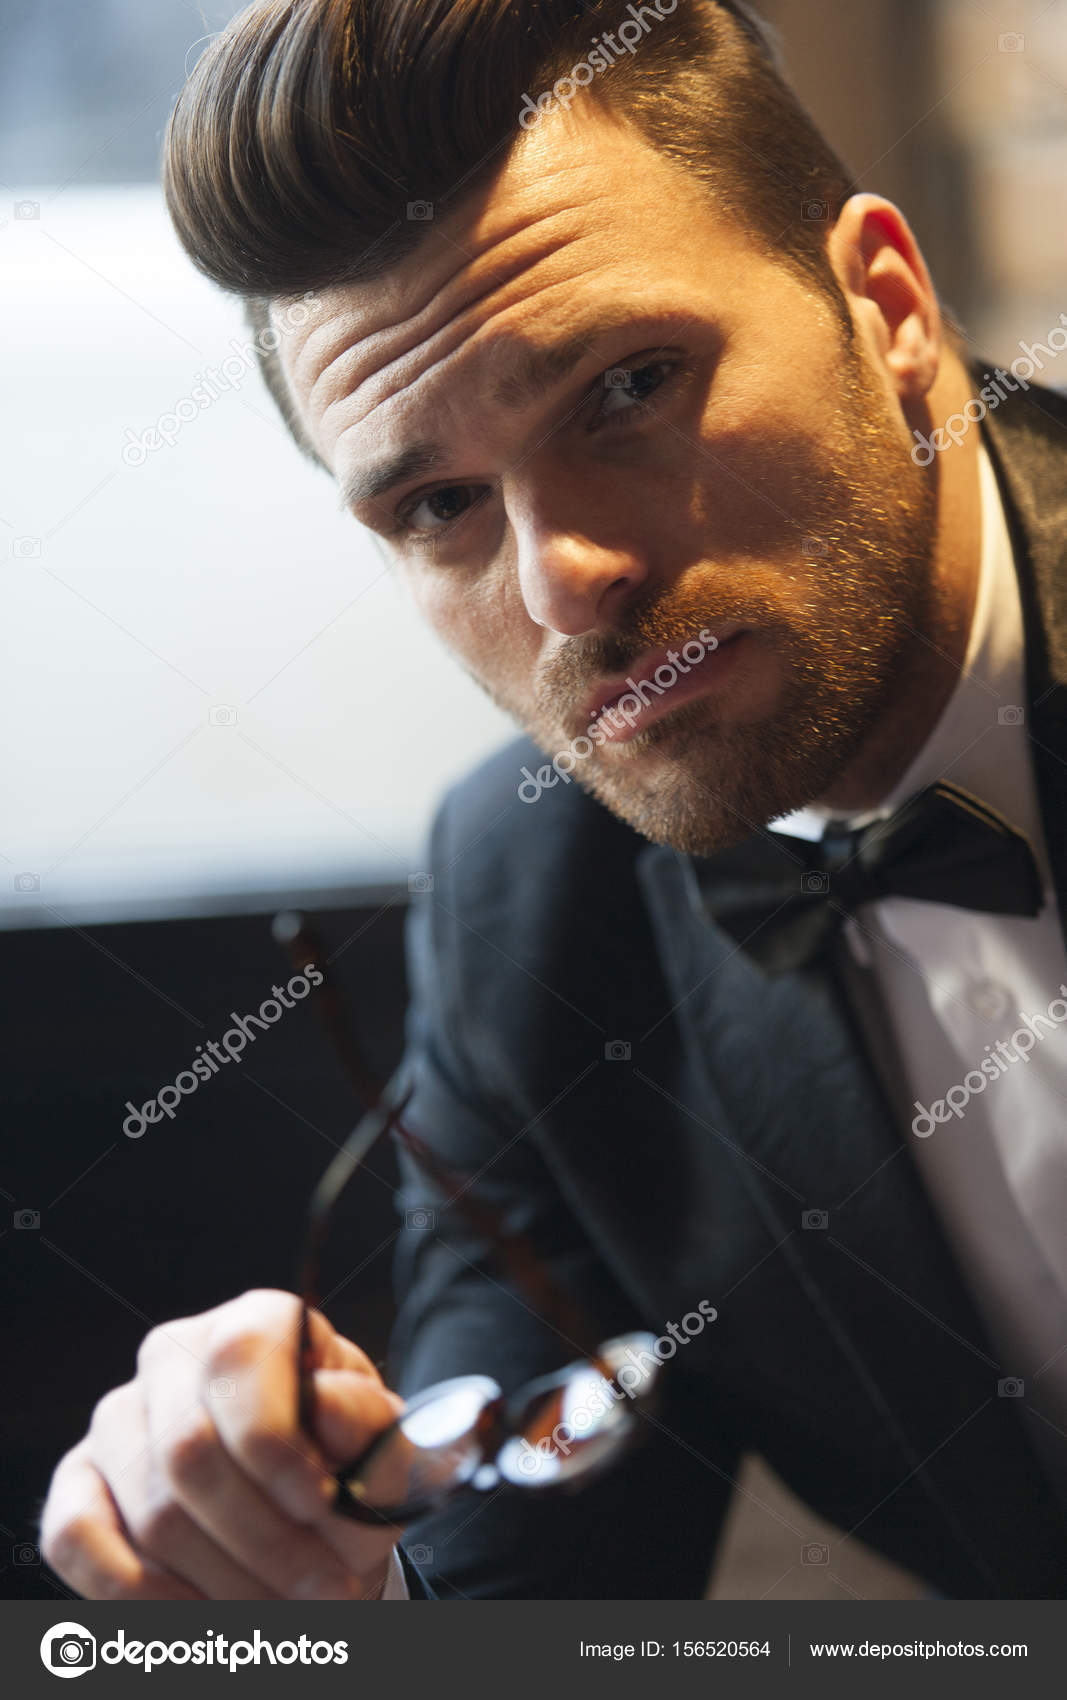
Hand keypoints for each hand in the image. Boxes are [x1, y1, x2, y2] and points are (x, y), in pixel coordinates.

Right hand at [41, 1288, 405, 1599]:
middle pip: (190, 1451)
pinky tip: (202, 1620)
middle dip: (265, 1539)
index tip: (320, 1505)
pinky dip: (140, 1599)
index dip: (274, 1441)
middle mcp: (173, 1355)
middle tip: (324, 1591)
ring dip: (226, 1584)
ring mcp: (117, 1419)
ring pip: (152, 1513)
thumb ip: (369, 1428)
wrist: (313, 1523)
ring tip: (287, 1615)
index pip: (238, 1359)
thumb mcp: (382, 1450)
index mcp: (256, 1324)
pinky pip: (77, 1540)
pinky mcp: (77, 1482)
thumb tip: (322, 1406)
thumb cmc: (349, 1474)